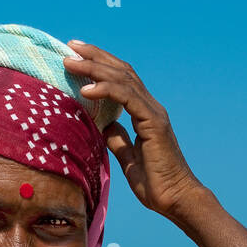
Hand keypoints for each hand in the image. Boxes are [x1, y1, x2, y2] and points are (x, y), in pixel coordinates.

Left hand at [64, 40, 203, 218]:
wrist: (176, 199)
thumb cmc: (156, 184)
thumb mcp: (129, 159)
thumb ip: (118, 140)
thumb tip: (104, 125)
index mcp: (145, 113)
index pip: (121, 79)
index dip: (100, 64)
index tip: (77, 56)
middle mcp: (150, 107)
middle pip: (121, 71)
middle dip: (94, 56)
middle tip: (70, 46)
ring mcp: (153, 113)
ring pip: (122, 79)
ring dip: (95, 68)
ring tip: (71, 62)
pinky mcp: (153, 123)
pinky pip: (127, 98)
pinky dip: (106, 90)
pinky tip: (87, 90)